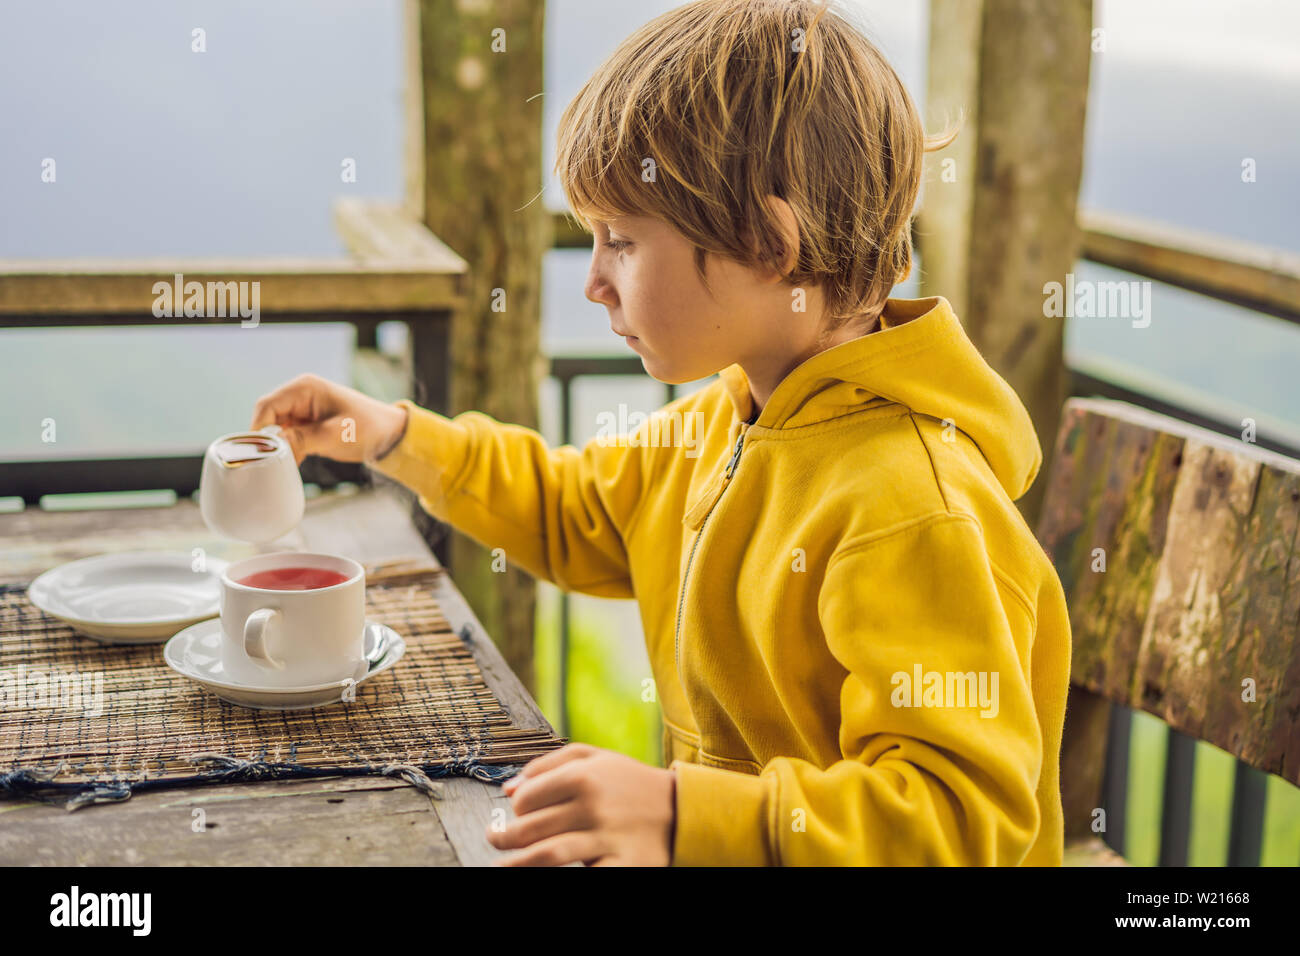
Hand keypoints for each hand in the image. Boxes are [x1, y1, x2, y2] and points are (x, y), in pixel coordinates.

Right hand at [249, 373, 408, 465]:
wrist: (389, 434)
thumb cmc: (367, 428)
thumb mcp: (334, 435)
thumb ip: (302, 439)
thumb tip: (274, 445)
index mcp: (304, 389)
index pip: (266, 406)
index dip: (258, 429)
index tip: (258, 453)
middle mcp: (299, 396)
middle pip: (266, 417)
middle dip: (267, 440)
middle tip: (270, 462)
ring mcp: (302, 410)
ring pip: (275, 429)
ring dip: (278, 447)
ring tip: (283, 466)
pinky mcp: (306, 425)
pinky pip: (287, 437)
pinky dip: (288, 451)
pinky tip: (293, 466)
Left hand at [486, 743, 675, 865]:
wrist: (682, 809)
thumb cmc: (631, 783)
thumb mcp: (596, 758)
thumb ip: (549, 764)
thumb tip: (509, 788)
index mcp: (583, 776)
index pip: (528, 798)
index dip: (515, 810)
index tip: (516, 816)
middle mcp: (593, 805)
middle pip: (531, 828)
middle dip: (504, 839)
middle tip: (494, 841)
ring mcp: (607, 838)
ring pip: (547, 855)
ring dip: (517, 864)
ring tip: (501, 867)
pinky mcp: (622, 865)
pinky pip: (584, 876)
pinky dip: (561, 878)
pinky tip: (540, 878)